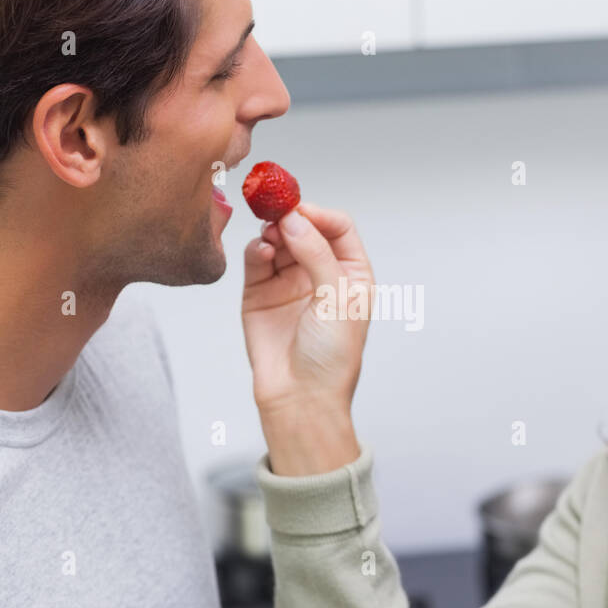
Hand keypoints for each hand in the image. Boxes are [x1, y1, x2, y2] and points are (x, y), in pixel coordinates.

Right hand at [241, 202, 373, 474]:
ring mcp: (288, 281)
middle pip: (306, 228)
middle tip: (277, 212)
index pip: (338, 228)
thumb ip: (316, 254)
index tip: (300, 208)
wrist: (299, 398)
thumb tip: (294, 218)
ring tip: (270, 238)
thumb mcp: (336, 299)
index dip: (319, 214)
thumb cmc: (331, 358)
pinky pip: (256, 259)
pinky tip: (260, 253)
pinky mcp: (259, 293)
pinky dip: (256, 250)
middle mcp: (320, 273)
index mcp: (351, 274)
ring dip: (273, 232)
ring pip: (279, 239)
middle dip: (292, 218)